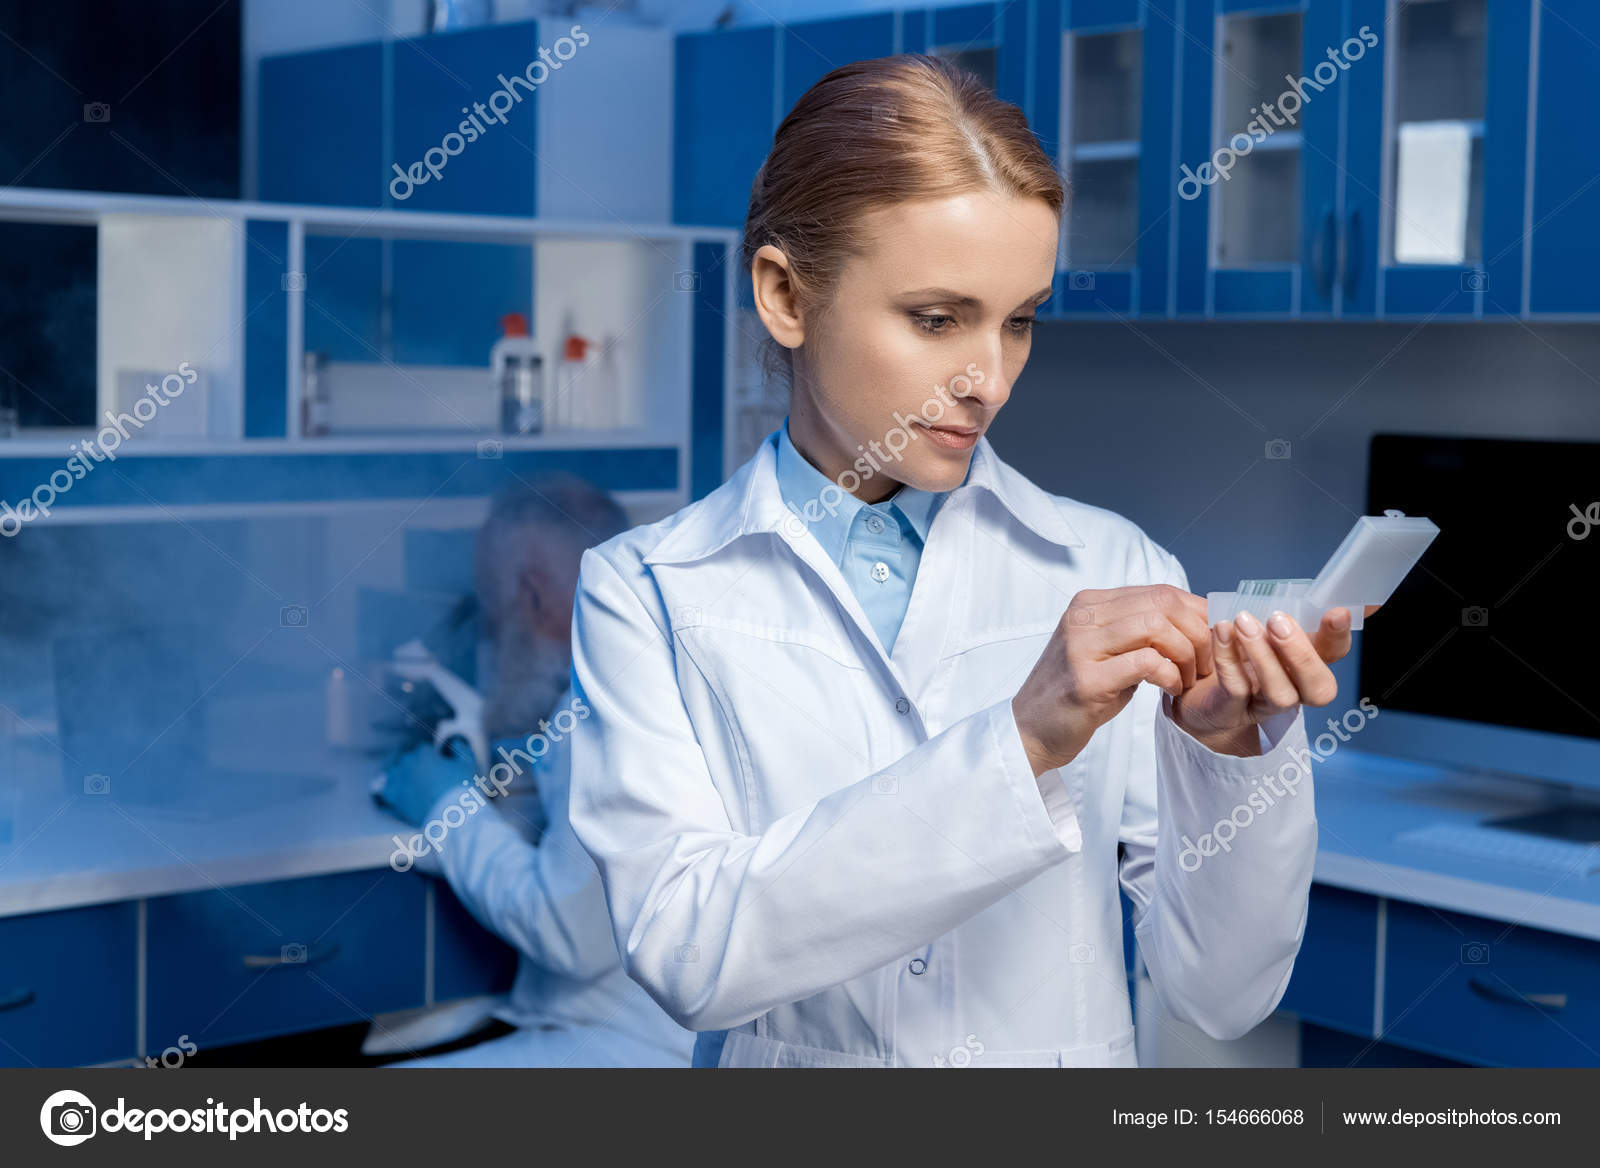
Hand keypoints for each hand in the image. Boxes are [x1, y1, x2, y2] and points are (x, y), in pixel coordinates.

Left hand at [375, 737, 474, 826]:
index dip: (432, 757)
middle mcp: (407, 764)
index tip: (438, 766)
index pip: (423, 749)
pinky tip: (400, 795)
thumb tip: (458, 742)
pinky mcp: (393, 799)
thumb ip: (462, 748)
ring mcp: (398, 782)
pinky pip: (386, 791)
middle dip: (417, 767)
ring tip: (414, 786)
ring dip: (401, 777)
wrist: (452, 815)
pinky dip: (391, 791)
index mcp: (423, 754)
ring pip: (394, 774)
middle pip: (408, 761)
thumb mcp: (468, 763)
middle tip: (430, 779)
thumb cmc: (461, 787)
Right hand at [1012, 584, 1214, 777]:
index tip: (1213, 638)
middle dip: (1197, 633)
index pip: (1159, 591)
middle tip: (1204, 664)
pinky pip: (1145, 662)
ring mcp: (1081, 646)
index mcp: (1089, 604)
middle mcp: (1083, 616)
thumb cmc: (1076, 693)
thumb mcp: (1107, 652)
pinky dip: (1169, 675)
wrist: (1030, 729)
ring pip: (1156, 627)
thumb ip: (1139, 633)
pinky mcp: (1086, 679)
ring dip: (1185, 655)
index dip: (1196, 612)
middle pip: (1162, 604)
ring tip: (1187, 679)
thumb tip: (1194, 621)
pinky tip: (1171, 691)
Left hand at [1169, 604, 1379, 753]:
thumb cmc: (1235, 655)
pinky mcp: (1232, 710)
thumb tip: (1296, 588)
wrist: (1195, 691)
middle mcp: (1293, 689)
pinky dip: (1228, 657)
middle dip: (1302, 652)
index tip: (1336, 611)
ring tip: (1243, 622)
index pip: (1335, 655)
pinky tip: (1221, 631)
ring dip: (1263, 655)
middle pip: (1319, 687)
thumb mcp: (1260, 630)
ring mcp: (1264, 704)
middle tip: (1277, 620)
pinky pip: (1236, 687)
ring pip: (1279, 692)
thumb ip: (1278, 614)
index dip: (1339, 636)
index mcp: (1305, 664)